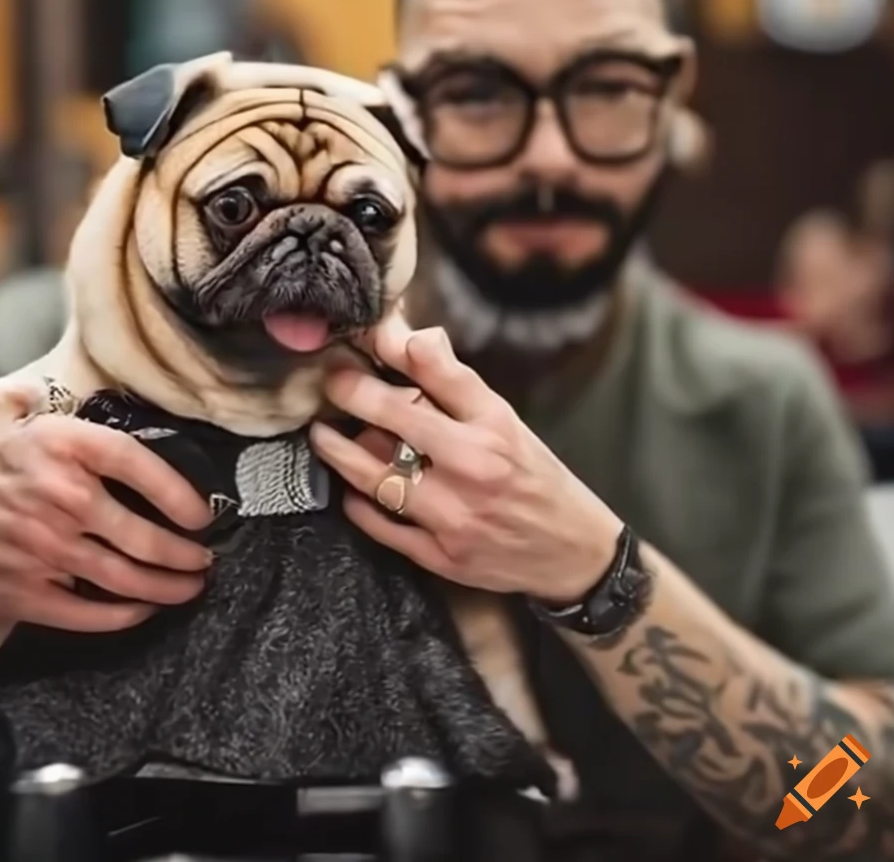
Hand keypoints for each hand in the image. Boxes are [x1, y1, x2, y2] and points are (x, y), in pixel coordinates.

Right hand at [0, 376, 212, 642]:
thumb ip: (37, 390)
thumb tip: (67, 376)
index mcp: (60, 449)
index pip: (134, 463)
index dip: (176, 490)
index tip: (202, 513)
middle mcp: (57, 501)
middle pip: (140, 535)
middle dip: (184, 553)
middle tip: (205, 557)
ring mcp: (43, 552)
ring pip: (123, 578)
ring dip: (167, 587)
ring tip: (192, 585)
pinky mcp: (28, 595)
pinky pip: (88, 613)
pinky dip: (124, 616)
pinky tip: (146, 609)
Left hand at [310, 317, 623, 600]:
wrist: (572, 552)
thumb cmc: (534, 476)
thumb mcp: (504, 420)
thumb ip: (452, 382)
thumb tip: (405, 337)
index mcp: (494, 425)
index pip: (434, 371)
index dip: (388, 347)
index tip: (359, 337)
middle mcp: (474, 467)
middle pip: (396, 417)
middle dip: (352, 392)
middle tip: (330, 381)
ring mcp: (455, 516)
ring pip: (377, 475)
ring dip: (340, 451)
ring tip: (321, 435)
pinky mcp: (442, 557)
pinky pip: (383, 525)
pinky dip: (360, 503)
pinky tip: (350, 488)